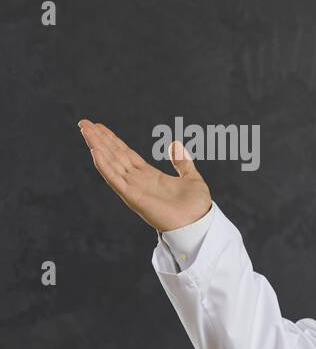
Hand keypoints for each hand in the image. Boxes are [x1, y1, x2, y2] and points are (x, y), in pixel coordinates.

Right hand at [79, 120, 211, 232]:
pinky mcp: (133, 197)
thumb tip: (175, 144)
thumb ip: (182, 162)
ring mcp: (134, 188)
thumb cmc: (196, 207)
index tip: (100, 127)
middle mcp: (138, 181)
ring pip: (111, 163)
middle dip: (99, 139)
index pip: (125, 154)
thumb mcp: (191, 178)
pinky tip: (95, 152)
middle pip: (114, 155)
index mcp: (149, 176)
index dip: (112, 140)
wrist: (199, 225)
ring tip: (85, 131)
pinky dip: (105, 166)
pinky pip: (115, 179)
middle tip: (84, 123)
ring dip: (97, 147)